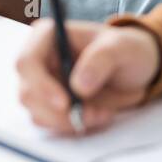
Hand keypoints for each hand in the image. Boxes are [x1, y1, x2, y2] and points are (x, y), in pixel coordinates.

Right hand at [16, 20, 160, 132]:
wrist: (134, 70)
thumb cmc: (125, 50)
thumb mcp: (121, 48)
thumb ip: (101, 60)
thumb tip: (79, 85)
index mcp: (48, 35)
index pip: (27, 61)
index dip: (39, 85)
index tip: (65, 103)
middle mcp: (39, 60)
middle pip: (28, 92)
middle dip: (59, 111)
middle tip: (91, 115)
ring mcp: (42, 84)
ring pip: (38, 112)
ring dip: (68, 121)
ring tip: (102, 113)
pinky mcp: (50, 104)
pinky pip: (51, 123)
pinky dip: (73, 125)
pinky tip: (97, 116)